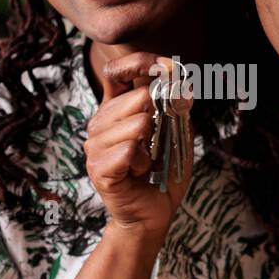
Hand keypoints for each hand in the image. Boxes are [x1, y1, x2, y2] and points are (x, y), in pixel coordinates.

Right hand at [84, 52, 194, 238]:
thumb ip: (178, 108)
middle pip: (135, 98)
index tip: (165, 67)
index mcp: (115, 110)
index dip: (140, 63)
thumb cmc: (162, 174)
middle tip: (156, 141)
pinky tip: (139, 173)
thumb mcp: (177, 135)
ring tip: (146, 163)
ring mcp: (95, 147)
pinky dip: (143, 162)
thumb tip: (183, 83)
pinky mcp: (99, 169)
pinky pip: (129, 151)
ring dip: (152, 146)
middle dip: (158, 116)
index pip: (116, 72)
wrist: (152, 215)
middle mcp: (100, 124)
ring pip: (136, 125)